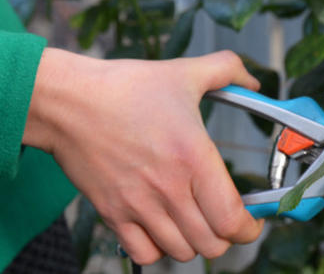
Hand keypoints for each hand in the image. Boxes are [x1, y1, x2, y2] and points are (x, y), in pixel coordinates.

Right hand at [24, 49, 263, 264]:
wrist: (69, 101)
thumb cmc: (125, 88)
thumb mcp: (186, 72)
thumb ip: (228, 70)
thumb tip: (253, 81)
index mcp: (194, 157)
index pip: (231, 218)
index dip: (249, 228)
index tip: (252, 222)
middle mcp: (169, 188)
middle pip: (212, 244)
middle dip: (226, 236)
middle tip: (223, 218)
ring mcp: (138, 205)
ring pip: (181, 252)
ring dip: (194, 241)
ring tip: (194, 220)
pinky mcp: (112, 213)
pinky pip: (144, 255)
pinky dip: (158, 249)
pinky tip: (161, 226)